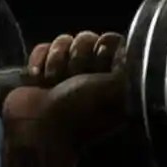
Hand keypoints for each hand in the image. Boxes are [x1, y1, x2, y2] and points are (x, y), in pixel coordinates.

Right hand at [1, 31, 126, 156]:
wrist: (37, 128)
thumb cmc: (78, 112)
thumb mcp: (114, 90)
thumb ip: (128, 69)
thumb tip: (129, 49)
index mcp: (114, 79)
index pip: (113, 41)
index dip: (103, 49)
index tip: (98, 67)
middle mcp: (93, 74)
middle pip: (87, 38)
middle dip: (77, 56)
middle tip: (73, 78)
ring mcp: (67, 72)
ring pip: (64, 40)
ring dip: (56, 59)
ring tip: (53, 81)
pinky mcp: (43, 70)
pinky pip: (43, 47)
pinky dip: (39, 61)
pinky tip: (39, 78)